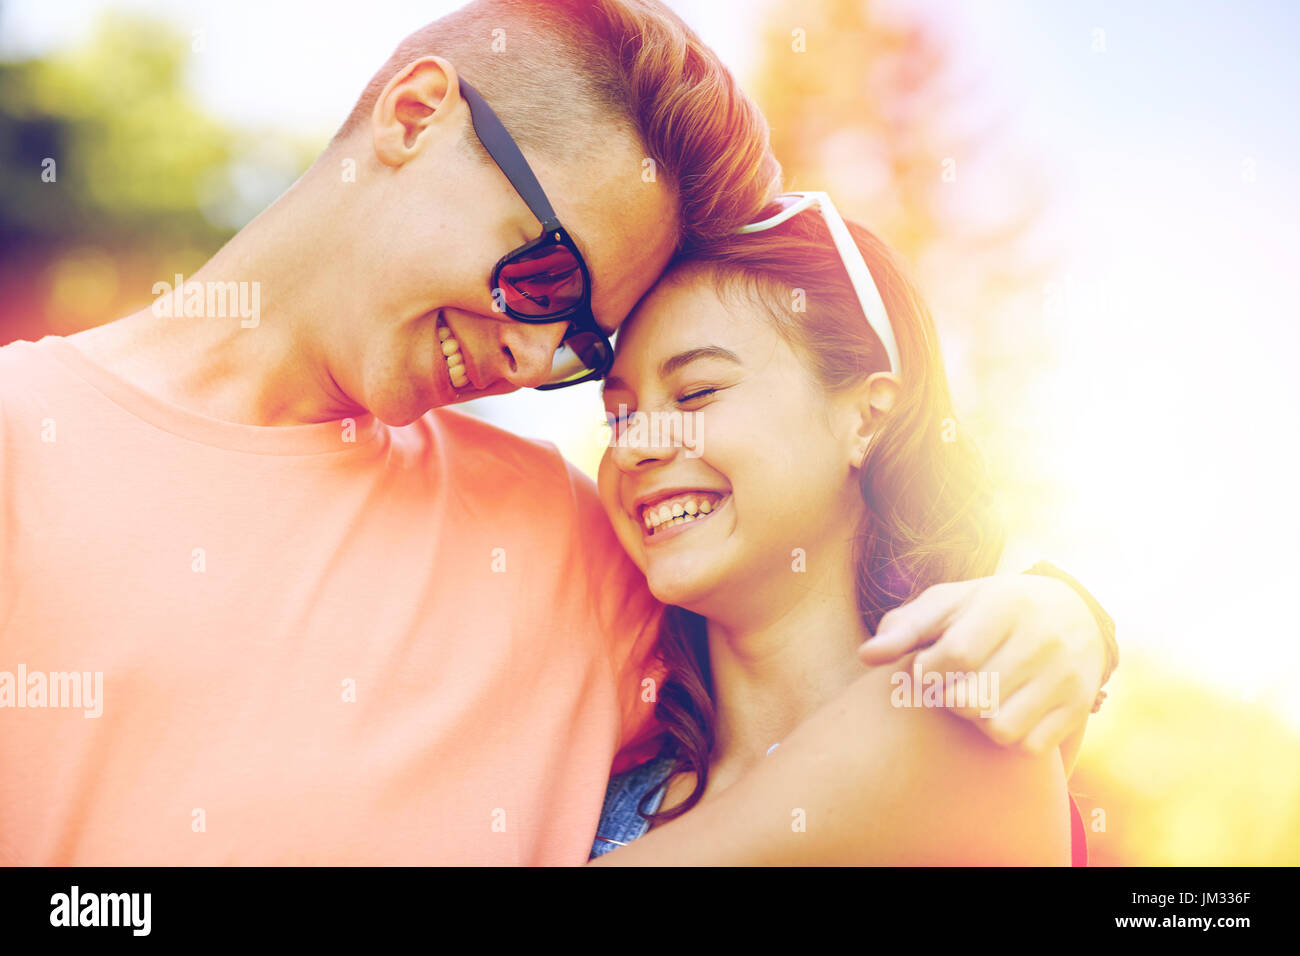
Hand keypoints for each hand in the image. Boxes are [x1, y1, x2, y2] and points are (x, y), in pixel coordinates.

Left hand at [858, 574, 1105, 755]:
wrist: (1072, 610)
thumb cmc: (991, 607)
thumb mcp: (950, 602)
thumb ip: (905, 626)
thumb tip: (866, 656)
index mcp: (1005, 606)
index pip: (956, 654)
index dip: (929, 671)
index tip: (927, 667)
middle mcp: (1042, 640)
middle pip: (973, 698)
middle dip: (948, 699)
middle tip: (950, 686)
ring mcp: (1065, 676)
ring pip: (999, 728)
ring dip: (976, 722)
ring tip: (976, 700)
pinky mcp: (1079, 707)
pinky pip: (1030, 746)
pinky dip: (1009, 737)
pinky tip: (1004, 711)